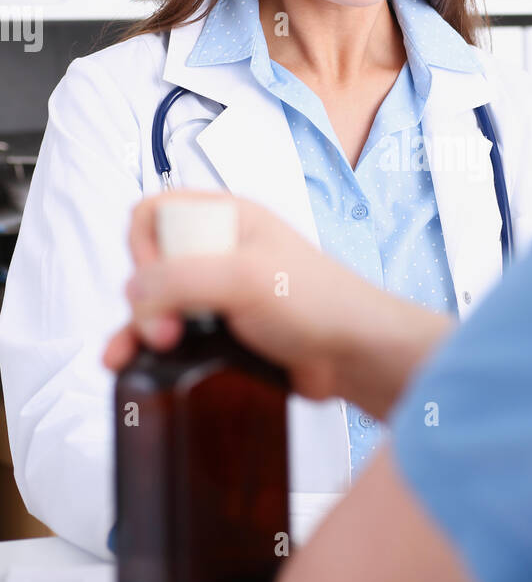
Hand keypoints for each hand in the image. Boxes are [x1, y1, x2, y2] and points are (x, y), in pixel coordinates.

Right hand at [102, 190, 453, 416]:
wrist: (355, 355)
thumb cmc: (319, 302)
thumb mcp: (246, 277)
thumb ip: (181, 278)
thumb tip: (133, 294)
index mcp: (226, 219)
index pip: (156, 214)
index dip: (145, 246)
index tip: (156, 280)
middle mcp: (218, 251)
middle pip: (149, 264)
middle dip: (144, 298)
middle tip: (165, 331)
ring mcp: (218, 293)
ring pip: (156, 304)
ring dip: (136, 329)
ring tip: (125, 358)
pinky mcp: (221, 331)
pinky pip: (173, 335)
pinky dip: (150, 350)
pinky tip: (135, 367)